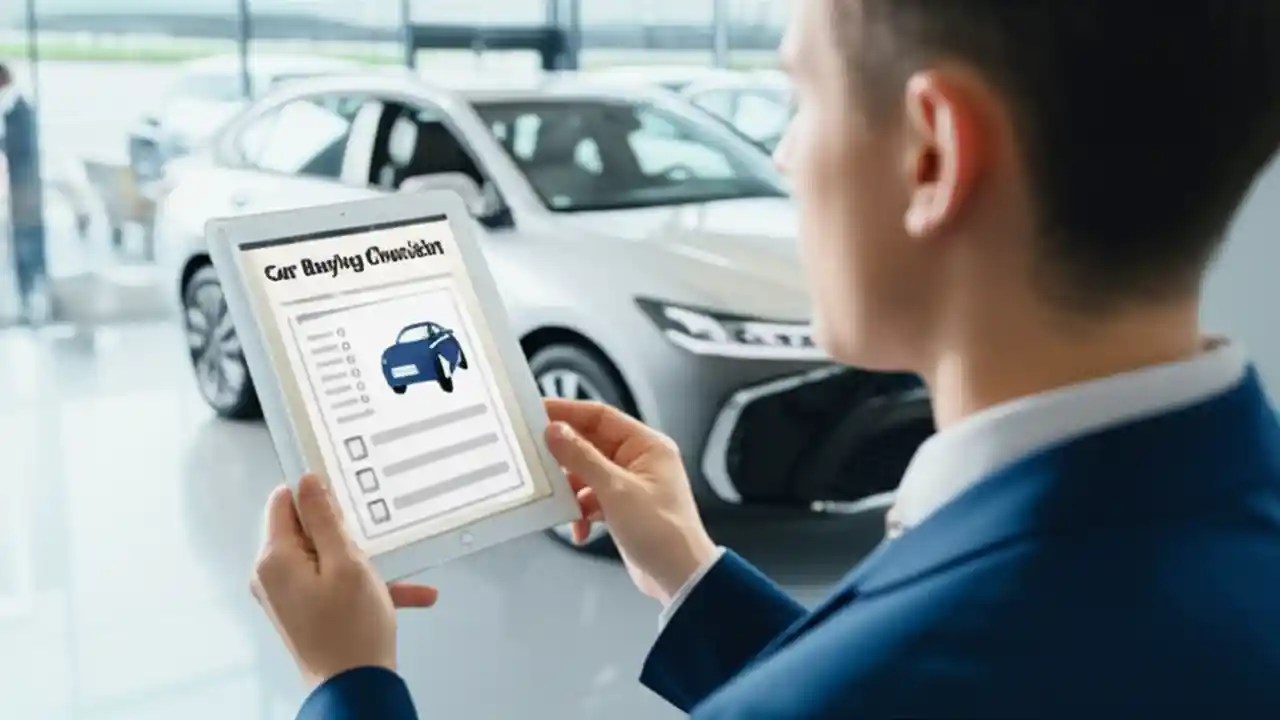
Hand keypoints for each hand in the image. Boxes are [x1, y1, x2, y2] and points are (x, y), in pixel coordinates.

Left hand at [250, 474, 438, 687]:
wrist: (354, 688)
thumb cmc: (352, 625)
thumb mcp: (346, 562)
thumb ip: (324, 519)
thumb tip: (306, 480)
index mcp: (275, 558)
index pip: (284, 501)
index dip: (315, 493)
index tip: (350, 495)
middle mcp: (271, 575)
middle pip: (305, 530)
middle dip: (344, 530)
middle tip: (378, 531)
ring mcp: (286, 596)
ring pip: (325, 559)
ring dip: (364, 561)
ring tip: (403, 567)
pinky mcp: (302, 612)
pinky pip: (331, 585)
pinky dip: (364, 586)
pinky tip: (412, 593)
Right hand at [544, 399, 717, 605]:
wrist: (680, 579)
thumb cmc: (660, 531)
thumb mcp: (616, 491)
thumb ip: (582, 458)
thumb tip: (554, 431)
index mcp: (647, 445)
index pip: (600, 416)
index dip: (567, 412)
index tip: (536, 413)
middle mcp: (639, 460)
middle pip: (590, 445)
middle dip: (564, 457)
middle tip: (535, 459)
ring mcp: (630, 484)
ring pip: (587, 474)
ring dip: (571, 490)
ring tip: (560, 504)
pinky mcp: (622, 507)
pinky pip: (591, 498)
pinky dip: (581, 511)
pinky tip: (579, 529)